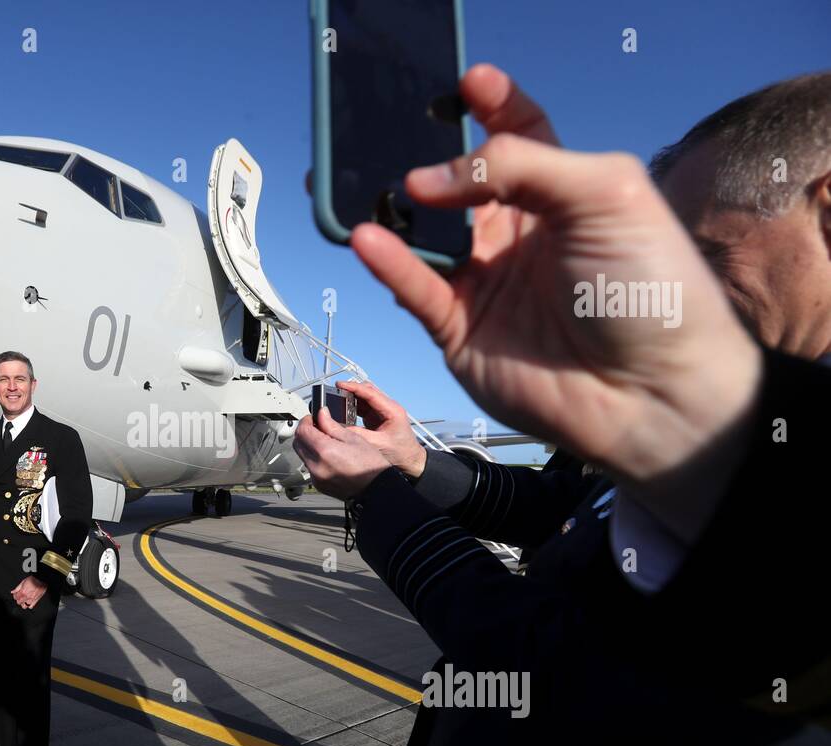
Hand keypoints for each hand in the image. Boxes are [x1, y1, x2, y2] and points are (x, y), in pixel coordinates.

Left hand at [10, 575, 46, 609]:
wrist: (42, 580)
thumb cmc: (33, 579)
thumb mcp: (23, 581)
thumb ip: (17, 588)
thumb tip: (12, 591)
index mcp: (23, 591)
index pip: (16, 597)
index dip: (15, 596)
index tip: (16, 594)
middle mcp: (27, 596)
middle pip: (19, 602)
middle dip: (18, 600)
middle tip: (20, 597)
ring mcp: (31, 599)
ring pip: (24, 606)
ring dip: (23, 603)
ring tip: (24, 600)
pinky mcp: (36, 600)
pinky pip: (31, 607)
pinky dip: (29, 606)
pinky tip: (28, 602)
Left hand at [293, 408, 393, 499]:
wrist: (376, 490)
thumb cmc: (370, 465)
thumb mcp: (354, 438)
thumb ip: (332, 425)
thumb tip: (321, 414)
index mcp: (325, 451)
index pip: (302, 431)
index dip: (305, 421)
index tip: (312, 418)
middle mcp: (316, 466)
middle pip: (298, 443)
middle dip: (305, 433)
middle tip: (319, 428)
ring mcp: (316, 477)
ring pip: (303, 456)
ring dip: (309, 446)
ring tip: (327, 443)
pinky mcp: (319, 485)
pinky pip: (310, 468)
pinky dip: (315, 459)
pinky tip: (330, 457)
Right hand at [336, 380, 427, 477]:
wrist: (410, 460)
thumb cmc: (401, 452)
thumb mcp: (379, 444)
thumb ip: (360, 435)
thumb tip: (341, 428)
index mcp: (392, 410)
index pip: (371, 393)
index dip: (354, 387)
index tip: (340, 384)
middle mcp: (388, 407)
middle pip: (367, 391)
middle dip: (351, 389)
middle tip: (336, 390)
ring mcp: (382, 411)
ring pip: (365, 397)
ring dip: (352, 397)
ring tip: (337, 399)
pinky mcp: (377, 417)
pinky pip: (364, 406)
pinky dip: (353, 406)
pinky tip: (344, 409)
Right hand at [351, 63, 760, 542]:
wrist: (650, 394)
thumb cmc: (650, 291)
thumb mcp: (603, 194)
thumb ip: (520, 165)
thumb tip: (432, 177)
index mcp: (564, 194)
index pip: (519, 136)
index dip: (491, 106)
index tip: (465, 84)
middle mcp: (520, 235)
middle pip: (458, 182)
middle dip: (426, 156)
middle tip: (389, 129)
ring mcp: (487, 282)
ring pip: (425, 234)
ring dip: (394, 208)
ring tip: (362, 182)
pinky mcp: (460, 330)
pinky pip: (415, 287)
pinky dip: (389, 262)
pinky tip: (369, 238)